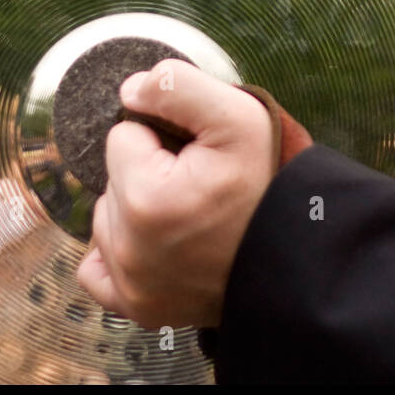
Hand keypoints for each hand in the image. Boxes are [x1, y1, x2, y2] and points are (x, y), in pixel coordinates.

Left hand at [76, 60, 276, 328]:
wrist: (297, 255)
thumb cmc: (269, 186)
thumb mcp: (240, 117)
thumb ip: (179, 87)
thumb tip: (131, 90)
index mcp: (146, 197)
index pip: (123, 137)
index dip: (161, 140)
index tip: (197, 160)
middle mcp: (130, 248)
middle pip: (113, 178)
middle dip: (148, 174)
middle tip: (198, 188)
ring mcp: (131, 284)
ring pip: (107, 218)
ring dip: (136, 211)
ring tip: (188, 216)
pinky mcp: (137, 307)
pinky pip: (97, 270)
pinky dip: (119, 254)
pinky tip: (157, 245)